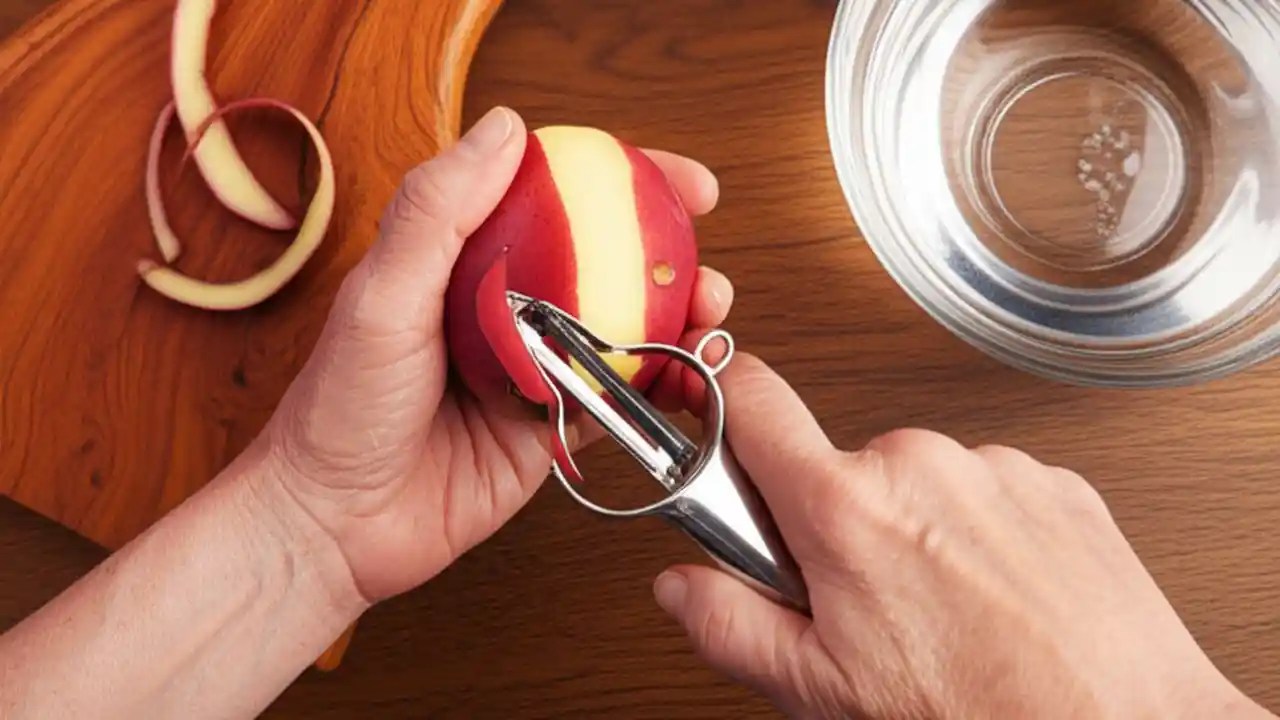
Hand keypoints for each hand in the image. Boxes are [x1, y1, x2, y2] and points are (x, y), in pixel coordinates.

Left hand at [253, 106, 732, 605]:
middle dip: (669, 249)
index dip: (621, 178)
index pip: (556, 197)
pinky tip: (692, 375)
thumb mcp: (382, 294)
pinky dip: (662, 385)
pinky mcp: (553, 429)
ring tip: (710, 313)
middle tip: (705, 246)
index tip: (675, 175)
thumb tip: (506, 127)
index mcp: (467, 262)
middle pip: (606, 261)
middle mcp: (508, 308)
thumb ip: (438, 211)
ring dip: (677, 314)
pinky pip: (619, 398)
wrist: (335, 524)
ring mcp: (536, 369)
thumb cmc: (339, 407)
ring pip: (625, 328)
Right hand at [652, 355, 1272, 718]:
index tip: (709, 408)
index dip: (719, 395)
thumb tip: (681, 585)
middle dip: (838, 519)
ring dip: (916, 529)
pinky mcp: (1055, 481)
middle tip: (860, 594)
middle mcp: (920, 462)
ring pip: (920, 481)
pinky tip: (997, 599)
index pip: (752, 397)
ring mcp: (994, 467)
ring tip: (946, 610)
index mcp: (846, 506)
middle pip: (841, 464)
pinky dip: (983, 534)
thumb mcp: (822, 690)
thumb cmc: (978, 714)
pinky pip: (989, 491)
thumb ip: (731, 624)